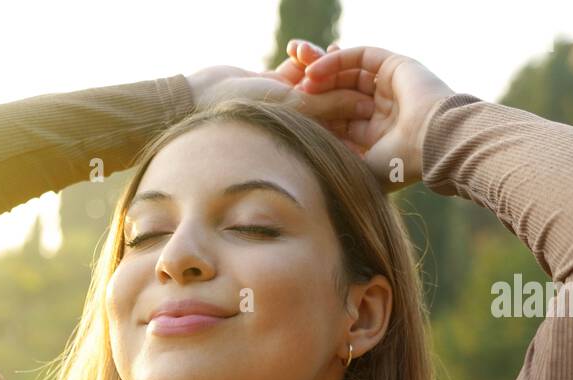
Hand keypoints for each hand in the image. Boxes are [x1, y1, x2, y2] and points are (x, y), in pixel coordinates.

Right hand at [187, 40, 373, 136]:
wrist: (201, 99)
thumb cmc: (247, 110)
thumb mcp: (295, 106)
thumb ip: (330, 105)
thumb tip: (365, 106)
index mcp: (306, 138)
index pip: (344, 120)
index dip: (358, 100)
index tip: (371, 86)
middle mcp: (299, 123)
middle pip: (333, 96)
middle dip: (340, 76)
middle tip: (349, 59)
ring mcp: (287, 102)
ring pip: (317, 79)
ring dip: (320, 62)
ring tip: (318, 50)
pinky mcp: (274, 84)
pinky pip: (298, 68)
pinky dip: (302, 57)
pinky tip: (297, 48)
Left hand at [297, 45, 454, 191]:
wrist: (434, 144)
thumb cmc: (399, 166)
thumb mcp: (360, 171)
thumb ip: (337, 166)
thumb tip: (305, 175)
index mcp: (375, 136)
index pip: (337, 121)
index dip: (315, 118)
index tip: (291, 120)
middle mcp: (381, 109)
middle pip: (340, 94)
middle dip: (315, 94)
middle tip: (289, 96)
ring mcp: (389, 86)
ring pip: (347, 74)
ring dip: (322, 75)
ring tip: (300, 84)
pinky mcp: (395, 65)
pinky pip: (359, 57)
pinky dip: (336, 61)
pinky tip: (314, 72)